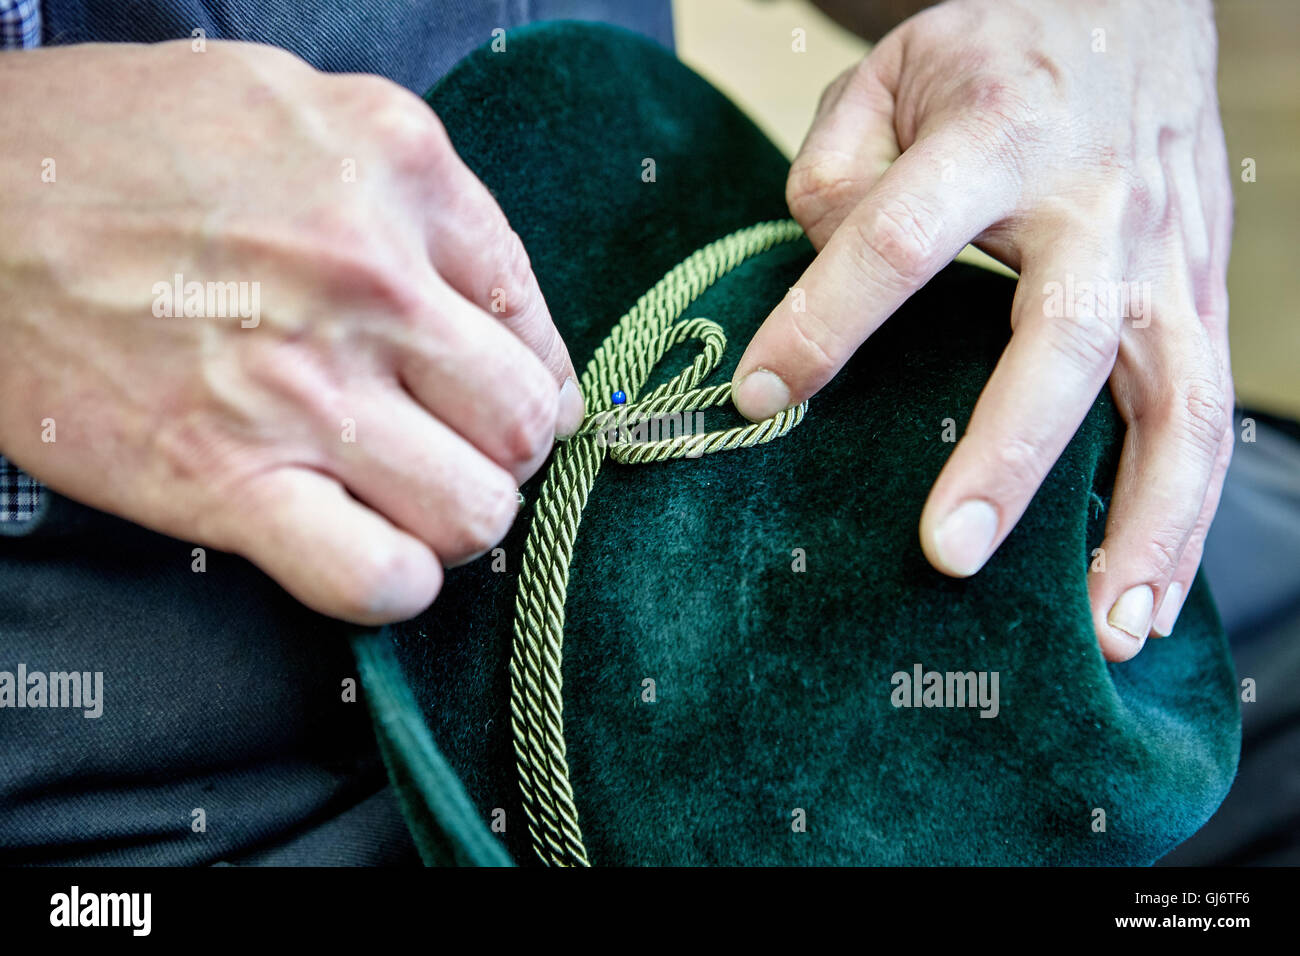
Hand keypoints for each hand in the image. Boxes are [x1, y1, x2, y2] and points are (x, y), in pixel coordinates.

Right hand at [0, 40, 583, 623]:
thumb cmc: (124, 150)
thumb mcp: (301, 109)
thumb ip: (419, 197)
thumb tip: (499, 311)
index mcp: (401, 170)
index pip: (535, 322)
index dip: (528, 377)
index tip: (497, 395)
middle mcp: (370, 280)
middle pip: (522, 426)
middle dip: (501, 452)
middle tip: (451, 447)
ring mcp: (301, 388)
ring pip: (474, 514)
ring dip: (453, 521)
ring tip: (406, 498)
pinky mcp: (223, 480)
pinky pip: (376, 580)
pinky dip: (390, 585)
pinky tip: (368, 552)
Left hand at [731, 0, 1232, 659]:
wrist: (1131, 7)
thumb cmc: (992, 55)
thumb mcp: (889, 75)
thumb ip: (838, 171)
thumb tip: (822, 283)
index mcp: (997, 132)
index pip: (897, 238)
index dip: (824, 321)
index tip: (757, 398)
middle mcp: (1096, 203)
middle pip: (1058, 338)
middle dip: (1005, 456)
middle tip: (946, 555)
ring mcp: (1166, 256)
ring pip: (1176, 401)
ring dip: (1140, 526)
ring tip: (1095, 633)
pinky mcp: (1204, 296)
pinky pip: (1211, 418)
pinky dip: (1186, 517)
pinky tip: (1144, 597)